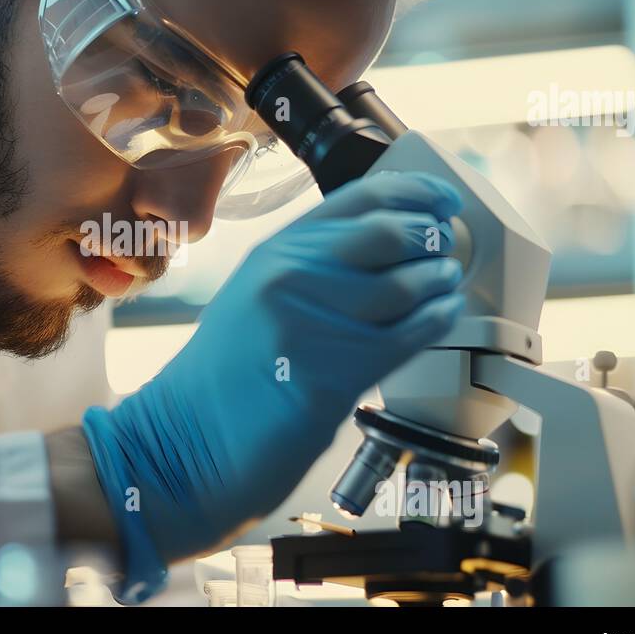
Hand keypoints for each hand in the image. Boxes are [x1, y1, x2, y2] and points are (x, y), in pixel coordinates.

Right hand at [81, 171, 465, 600]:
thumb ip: (311, 264)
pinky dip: (438, 320)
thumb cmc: (225, 378)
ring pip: (408, 283)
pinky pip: (410, 334)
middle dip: (431, 236)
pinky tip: (444, 314)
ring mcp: (312, 322)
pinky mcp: (335, 371)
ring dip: (440, 281)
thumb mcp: (255, 296)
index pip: (357, 198)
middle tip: (446, 246)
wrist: (188, 442)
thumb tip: (392, 242)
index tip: (442, 198)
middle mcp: (290, 277)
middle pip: (389, 233)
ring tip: (446, 283)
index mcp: (273, 253)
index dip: (414, 191)